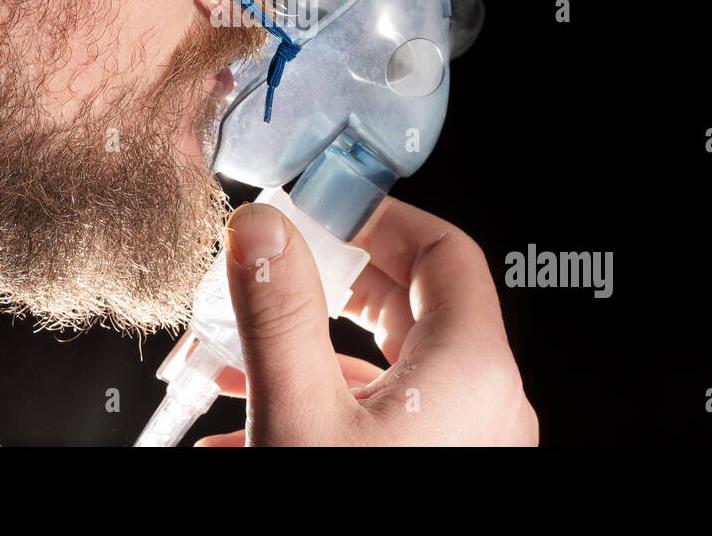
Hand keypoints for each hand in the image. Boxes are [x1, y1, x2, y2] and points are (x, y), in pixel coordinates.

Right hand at [195, 197, 537, 445]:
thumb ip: (279, 312)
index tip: (318, 207)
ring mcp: (459, 445)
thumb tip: (263, 229)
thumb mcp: (299, 416)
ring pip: (382, 368)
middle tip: (270, 269)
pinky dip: (316, 404)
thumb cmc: (352, 522)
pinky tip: (242, 428)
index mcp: (472, 370)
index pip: (442, 251)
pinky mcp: (429, 474)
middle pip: (408, 305)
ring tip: (229, 353)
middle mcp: (481, 404)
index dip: (378, 217)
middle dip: (323, 286)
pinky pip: (378, 420)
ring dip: (304, 350)